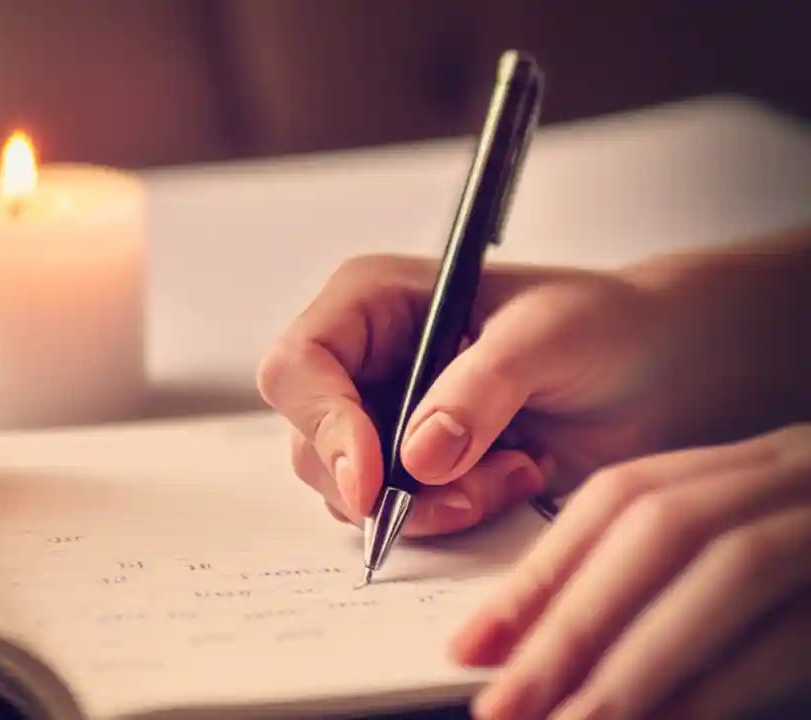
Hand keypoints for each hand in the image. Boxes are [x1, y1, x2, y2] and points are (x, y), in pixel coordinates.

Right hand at [256, 255, 677, 534]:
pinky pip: (398, 517)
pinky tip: (515, 476)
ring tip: (515, 468)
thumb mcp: (549, 336)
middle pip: (310, 440)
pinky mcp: (411, 469)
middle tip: (465, 493)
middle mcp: (362, 361)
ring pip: (350, 490)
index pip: (299, 364)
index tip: (372, 481)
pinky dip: (456, 515)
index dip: (322, 424)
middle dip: (385, 483)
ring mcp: (382, 418)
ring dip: (433, 504)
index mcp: (372, 301)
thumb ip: (480, 389)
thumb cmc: (604, 326)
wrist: (655, 373)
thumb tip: (417, 456)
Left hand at [451, 424, 810, 719]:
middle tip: (503, 704)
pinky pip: (793, 632)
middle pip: (659, 529)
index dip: (538, 575)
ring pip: (730, 573)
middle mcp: (783, 477)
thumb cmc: (802, 560)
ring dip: (638, 662)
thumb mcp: (733, 547)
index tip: (469, 646)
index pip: (616, 501)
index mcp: (738, 464)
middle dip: (573, 623)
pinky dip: (719, 689)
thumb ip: (638, 580)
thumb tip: (517, 644)